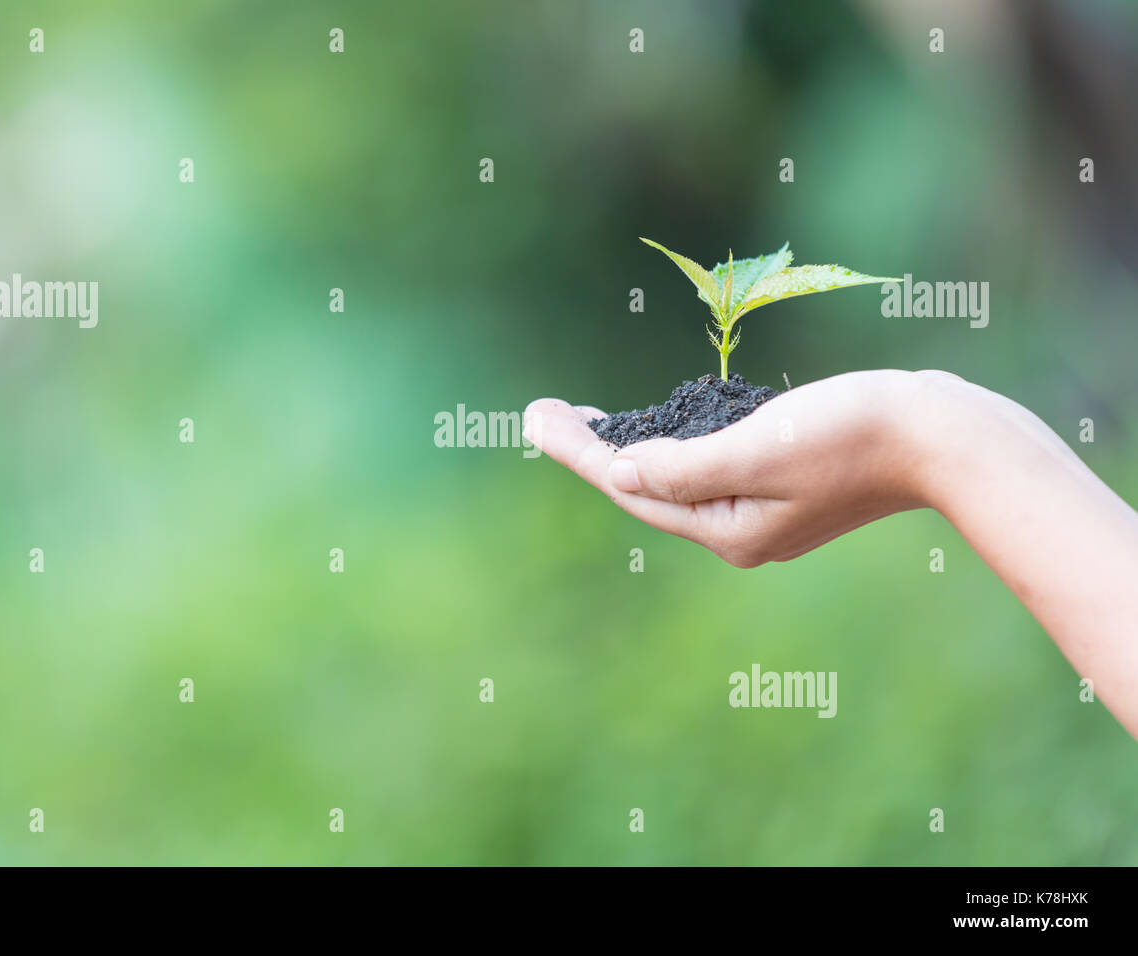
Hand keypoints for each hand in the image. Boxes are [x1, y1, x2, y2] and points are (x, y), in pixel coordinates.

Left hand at [524, 370, 950, 566]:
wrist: (945, 437)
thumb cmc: (854, 434)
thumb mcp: (759, 449)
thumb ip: (685, 467)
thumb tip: (622, 472)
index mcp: (727, 529)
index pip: (632, 487)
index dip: (578, 449)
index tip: (532, 414)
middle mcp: (738, 530)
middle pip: (646, 488)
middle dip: (592, 449)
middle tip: (542, 413)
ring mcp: (763, 510)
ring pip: (675, 479)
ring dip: (628, 447)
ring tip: (584, 420)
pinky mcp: (785, 483)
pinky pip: (708, 467)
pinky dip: (673, 445)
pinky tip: (659, 427)